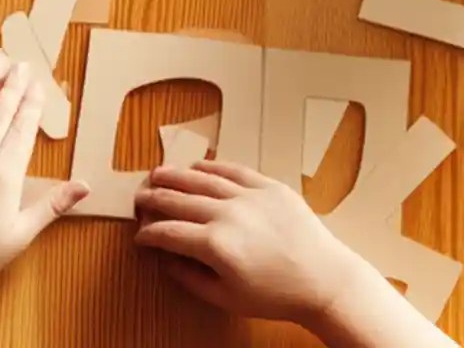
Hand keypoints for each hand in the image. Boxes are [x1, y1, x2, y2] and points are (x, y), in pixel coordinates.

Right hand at [133, 162, 372, 324]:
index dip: (148, 234)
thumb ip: (190, 277)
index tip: (140, 236)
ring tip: (157, 173)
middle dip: (153, 199)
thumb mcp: (226, 298)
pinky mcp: (271, 187)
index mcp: (215, 245)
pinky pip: (234, 170)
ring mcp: (250, 196)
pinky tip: (197, 166)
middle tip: (139, 197)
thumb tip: (166, 260)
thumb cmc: (276, 296)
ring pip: (202, 179)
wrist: (324, 280)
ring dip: (175, 175)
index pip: (168, 232)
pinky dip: (212, 166)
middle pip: (178, 200)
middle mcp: (229, 214)